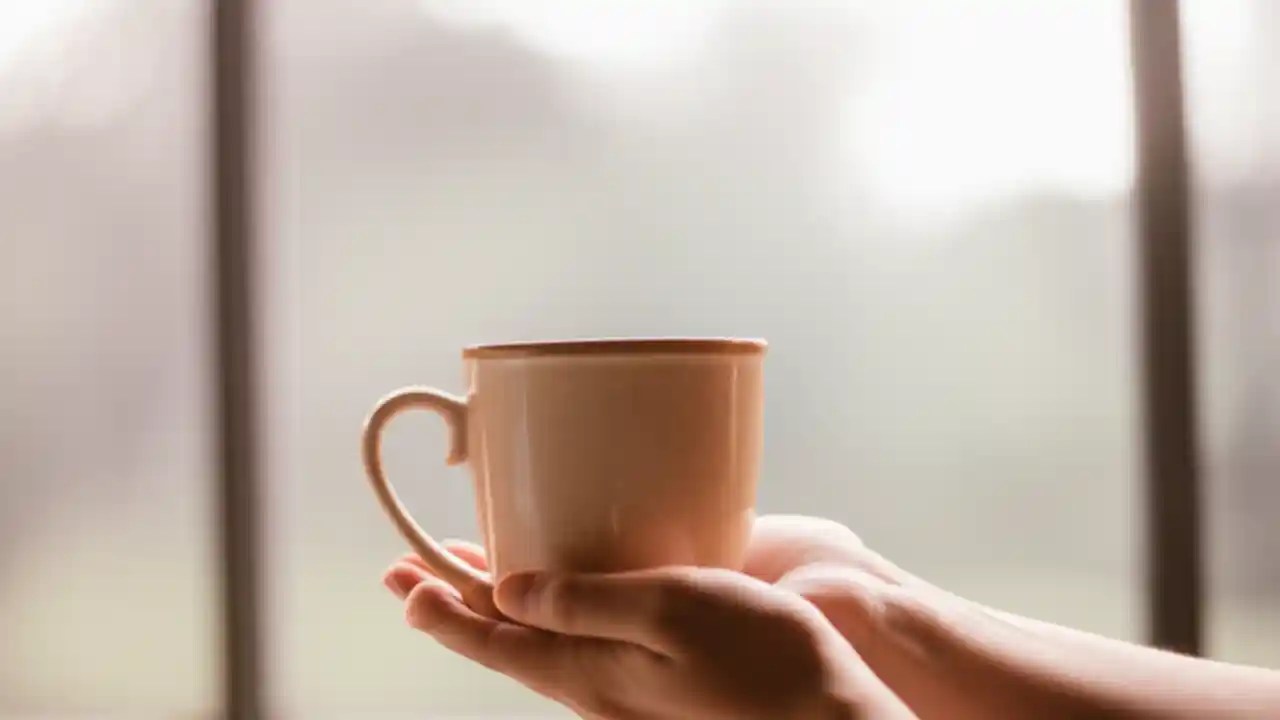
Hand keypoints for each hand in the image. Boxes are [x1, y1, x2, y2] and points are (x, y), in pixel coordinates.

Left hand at [384, 545, 912, 718]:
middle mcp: (598, 688)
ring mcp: (627, 691)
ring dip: (492, 610)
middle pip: (505, 644)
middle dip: (453, 605)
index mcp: (590, 672)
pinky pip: (577, 646)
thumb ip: (585, 601)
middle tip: (407, 574)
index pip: (492, 641)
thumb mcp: (670, 610)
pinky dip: (544, 617)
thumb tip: (509, 592)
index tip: (401, 581)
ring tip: (460, 581)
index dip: (441, 610)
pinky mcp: (657, 684)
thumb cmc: (763, 661)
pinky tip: (551, 604)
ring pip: (537, 645)